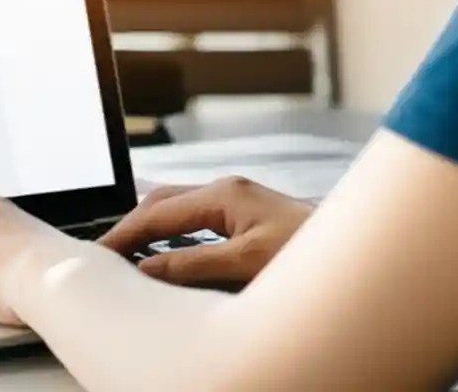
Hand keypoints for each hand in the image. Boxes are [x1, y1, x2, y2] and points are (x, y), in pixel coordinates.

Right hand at [98, 177, 313, 286]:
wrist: (359, 253)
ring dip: (150, 230)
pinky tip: (167, 254)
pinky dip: (172, 236)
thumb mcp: (248, 263)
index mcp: (223, 194)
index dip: (123, 234)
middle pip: (161, 203)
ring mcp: (237, 202)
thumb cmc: (314, 253)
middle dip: (130, 226)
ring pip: (177, 210)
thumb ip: (194, 264)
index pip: (156, 213)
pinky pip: (194, 221)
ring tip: (127, 255)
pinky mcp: (246, 217)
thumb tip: (147, 266)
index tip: (98, 253)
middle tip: (104, 255)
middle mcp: (226, 191)